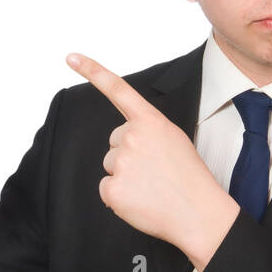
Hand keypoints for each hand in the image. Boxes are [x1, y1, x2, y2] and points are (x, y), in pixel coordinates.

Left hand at [66, 53, 239, 269]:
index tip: (71, 57)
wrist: (199, 213)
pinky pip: (106, 189)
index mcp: (150, 121)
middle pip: (114, 142)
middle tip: (154, 171)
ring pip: (110, 165)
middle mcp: (132, 137)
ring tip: (151, 187)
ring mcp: (121, 163)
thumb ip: (148, 131)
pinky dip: (120, 197)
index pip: (117, 90)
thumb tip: (126, 142)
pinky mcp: (113, 189)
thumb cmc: (190, 178)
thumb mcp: (174, 140)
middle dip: (129, 155)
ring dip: (125, 177)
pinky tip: (141, 200)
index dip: (92, 71)